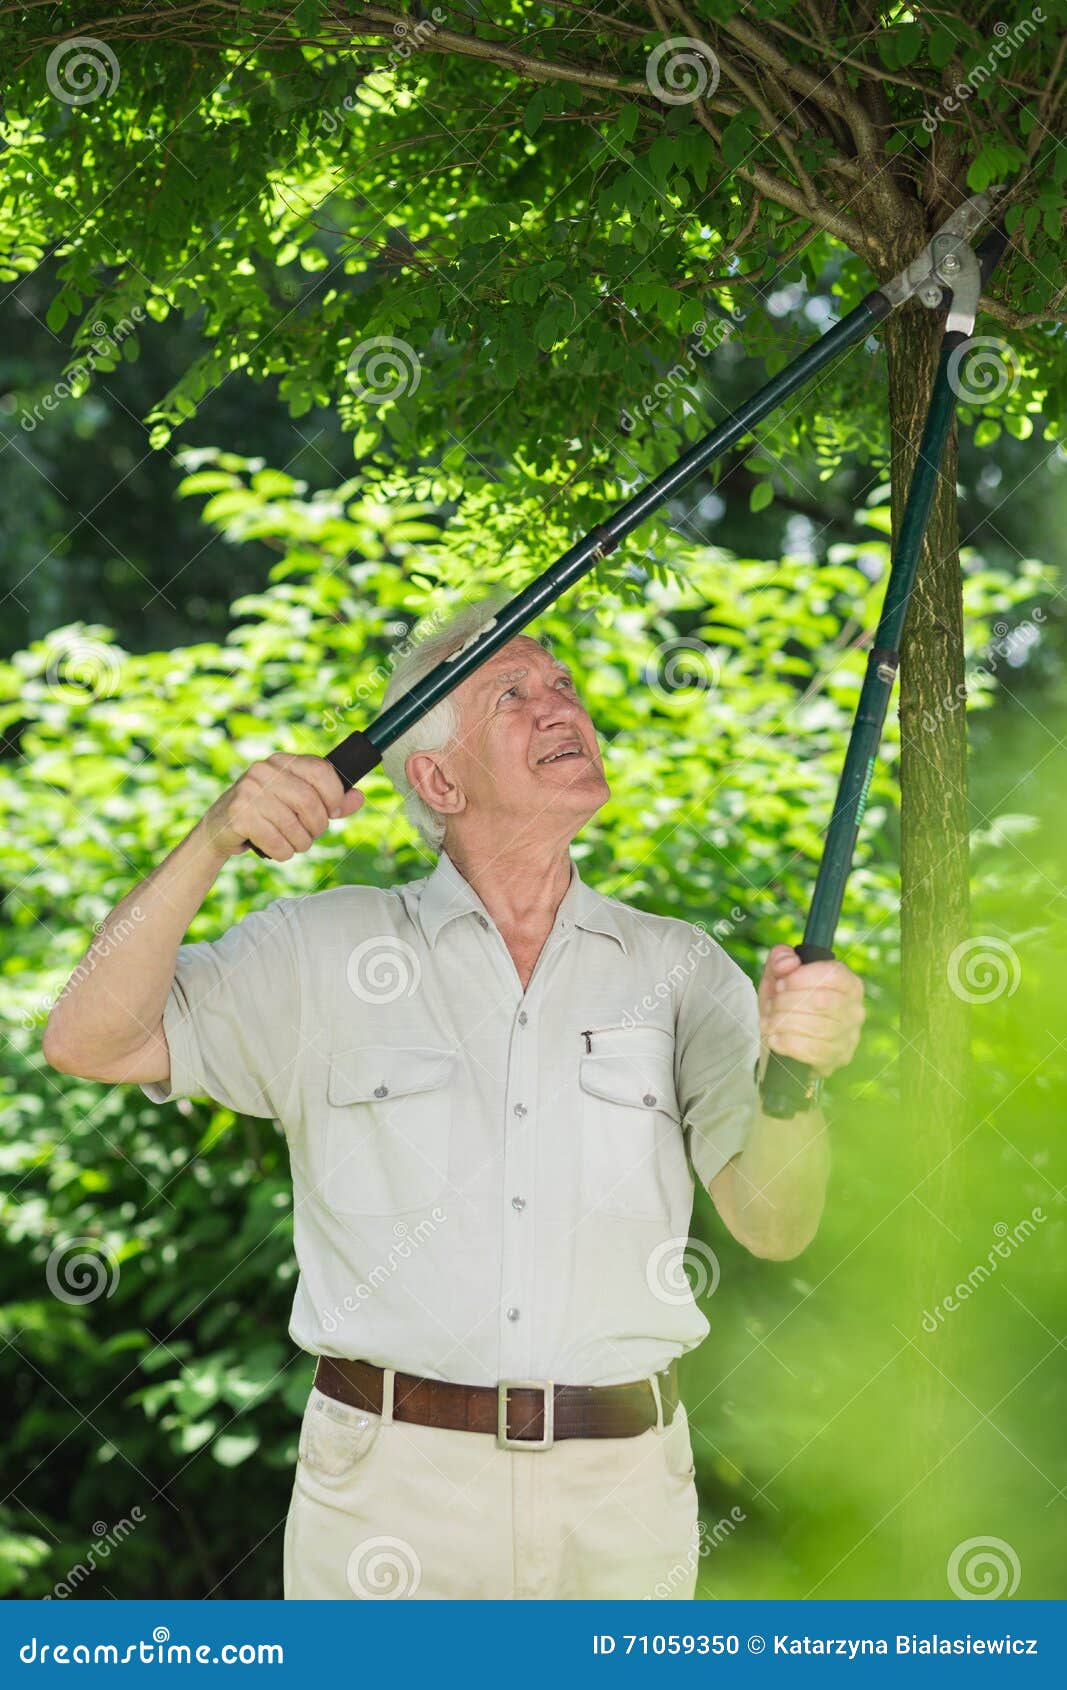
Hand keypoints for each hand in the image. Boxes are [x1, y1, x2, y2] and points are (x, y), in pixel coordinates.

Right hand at [199, 753, 365, 860]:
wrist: (219, 829)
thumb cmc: (264, 813)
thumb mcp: (297, 801)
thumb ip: (330, 800)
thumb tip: (358, 798)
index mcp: (282, 761)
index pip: (321, 771)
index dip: (335, 796)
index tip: (334, 812)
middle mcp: (264, 771)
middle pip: (311, 802)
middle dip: (317, 827)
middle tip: (310, 835)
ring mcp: (249, 791)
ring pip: (295, 827)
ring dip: (300, 844)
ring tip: (291, 842)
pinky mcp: (238, 815)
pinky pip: (277, 842)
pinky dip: (282, 853)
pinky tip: (274, 848)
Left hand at [758, 945, 864, 1077]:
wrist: (781, 1038)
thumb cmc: (785, 1002)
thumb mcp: (778, 975)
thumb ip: (780, 959)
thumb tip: (789, 962)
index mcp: (848, 983)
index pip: (832, 975)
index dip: (801, 978)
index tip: (780, 984)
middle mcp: (855, 1009)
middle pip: (822, 1001)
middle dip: (787, 1003)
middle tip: (771, 1006)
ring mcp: (850, 1036)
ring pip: (817, 1027)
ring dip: (784, 1023)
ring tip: (769, 1022)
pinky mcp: (838, 1058)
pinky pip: (813, 1051)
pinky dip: (787, 1043)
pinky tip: (775, 1039)